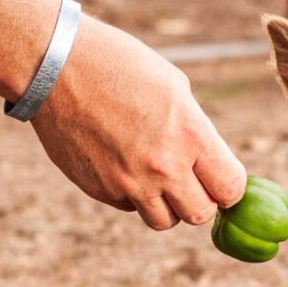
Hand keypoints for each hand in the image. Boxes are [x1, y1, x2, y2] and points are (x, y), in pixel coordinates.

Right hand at [30, 19, 247, 229]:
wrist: (56, 66)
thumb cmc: (119, 66)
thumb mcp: (174, 88)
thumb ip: (195, 131)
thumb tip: (209, 163)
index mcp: (190, 134)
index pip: (231, 187)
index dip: (230, 187)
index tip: (222, 180)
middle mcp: (163, 166)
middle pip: (200, 214)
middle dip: (201, 200)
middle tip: (192, 183)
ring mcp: (128, 183)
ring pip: (163, 220)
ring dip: (167, 204)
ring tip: (156, 175)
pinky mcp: (99, 189)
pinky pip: (128, 205)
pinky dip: (131, 193)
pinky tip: (121, 161)